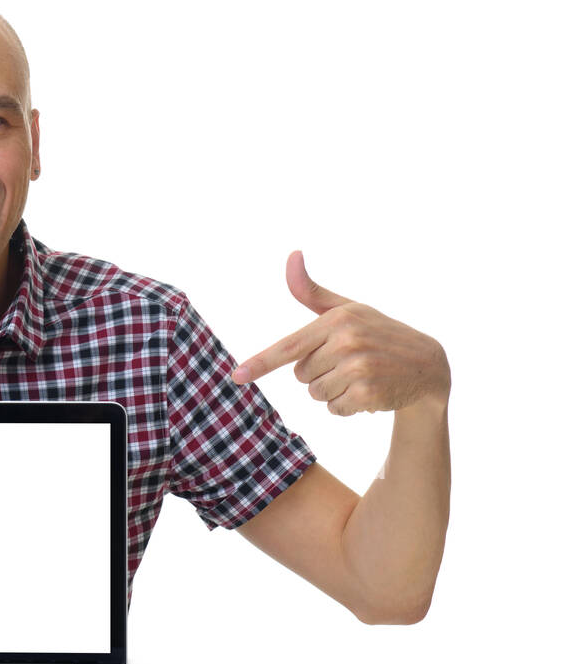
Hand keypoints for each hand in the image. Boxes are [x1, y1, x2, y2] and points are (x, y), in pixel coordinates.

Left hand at [230, 252, 449, 415]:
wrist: (428, 364)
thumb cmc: (378, 334)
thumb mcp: (347, 309)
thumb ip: (312, 292)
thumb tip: (292, 254)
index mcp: (337, 320)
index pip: (289, 346)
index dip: (260, 363)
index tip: (236, 376)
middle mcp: (347, 342)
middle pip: (301, 375)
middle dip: (320, 373)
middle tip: (351, 362)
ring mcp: (358, 368)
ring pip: (316, 394)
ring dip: (334, 391)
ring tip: (362, 376)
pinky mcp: (367, 393)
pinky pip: (335, 409)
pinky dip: (347, 407)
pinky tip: (370, 392)